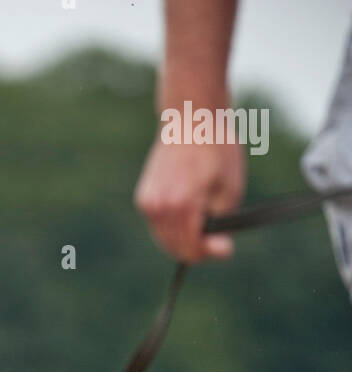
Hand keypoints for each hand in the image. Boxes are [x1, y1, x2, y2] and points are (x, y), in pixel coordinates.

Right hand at [134, 132, 245, 262]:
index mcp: (182, 204)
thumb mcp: (230, 190)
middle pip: (177, 249)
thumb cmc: (216, 149)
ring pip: (166, 241)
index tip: (225, 249)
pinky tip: (186, 213)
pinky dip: (172, 227)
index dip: (211, 253)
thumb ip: (222, 225)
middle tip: (216, 239)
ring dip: (184, 240)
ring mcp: (148, 204)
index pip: (193, 248)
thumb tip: (221, 252)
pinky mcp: (143, 199)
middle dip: (198, 249)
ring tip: (203, 224)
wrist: (192, 117)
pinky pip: (158, 227)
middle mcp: (159, 207)